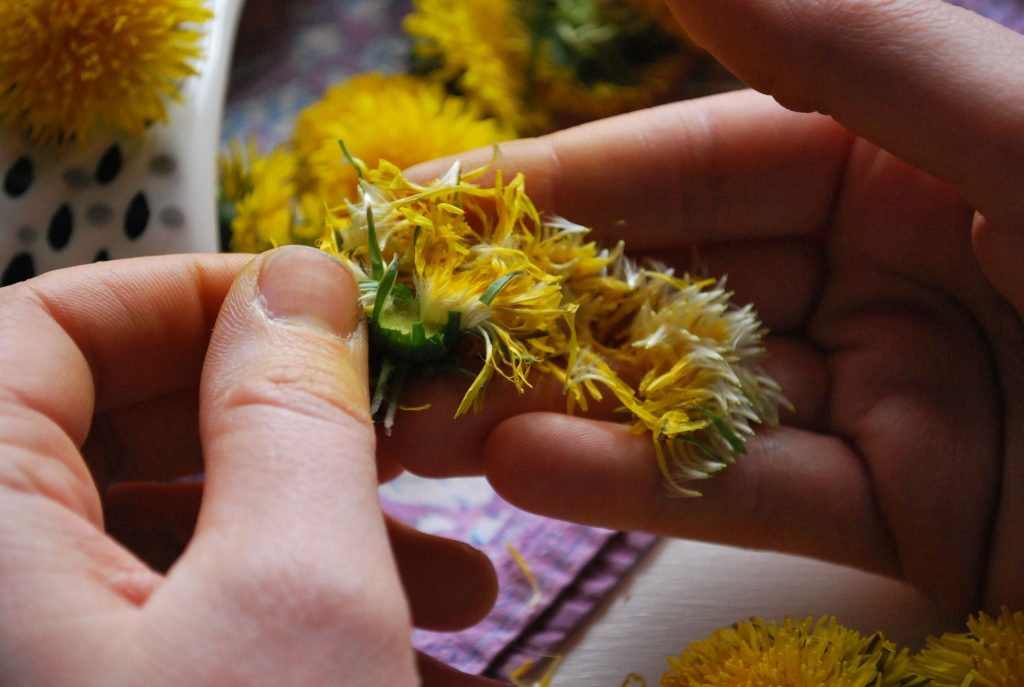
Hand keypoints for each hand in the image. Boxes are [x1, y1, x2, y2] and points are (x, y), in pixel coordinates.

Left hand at [0, 247, 497, 685]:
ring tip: (450, 584)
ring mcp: (40, 662)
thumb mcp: (295, 597)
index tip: (319, 314)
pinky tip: (414, 656)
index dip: (193, 297)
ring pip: (176, 546)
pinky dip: (299, 625)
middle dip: (292, 434)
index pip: (44, 328)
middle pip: (121, 437)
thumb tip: (302, 284)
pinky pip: (190, 631)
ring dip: (325, 544)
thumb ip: (293, 412)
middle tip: (398, 445)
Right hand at [385, 0, 1023, 618]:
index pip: (690, 165)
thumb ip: (838, 45)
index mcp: (902, 155)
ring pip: (692, 402)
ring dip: (557, 411)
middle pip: (670, 289)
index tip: (442, 209)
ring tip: (432, 418)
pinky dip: (645, 485)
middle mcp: (883, 270)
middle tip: (406, 336)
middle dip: (532, 316)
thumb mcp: (1011, 134)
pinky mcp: (905, 516)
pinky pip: (755, 493)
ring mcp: (886, 398)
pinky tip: (534, 470)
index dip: (561, 186)